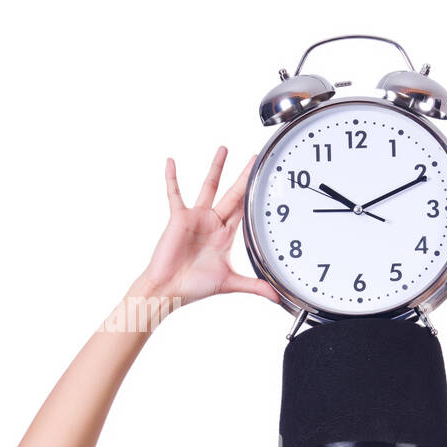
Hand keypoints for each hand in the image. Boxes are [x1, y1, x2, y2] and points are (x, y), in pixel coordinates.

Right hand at [135, 146, 280, 306]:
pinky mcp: (179, 217)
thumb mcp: (229, 283)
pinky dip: (172, 178)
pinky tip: (171, 162)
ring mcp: (196, 218)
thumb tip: (277, 297)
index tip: (266, 180)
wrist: (168, 289)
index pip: (246, 210)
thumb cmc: (195, 286)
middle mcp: (213, 223)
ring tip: (224, 148)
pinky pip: (175, 194)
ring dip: (216, 168)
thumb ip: (254, 286)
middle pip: (233, 193)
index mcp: (225, 235)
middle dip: (244, 175)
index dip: (256, 195)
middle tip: (256, 157)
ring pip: (209, 187)